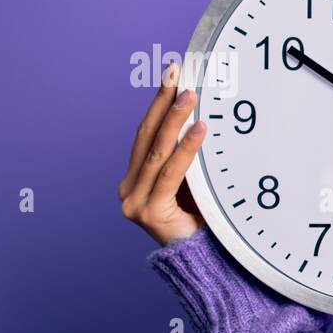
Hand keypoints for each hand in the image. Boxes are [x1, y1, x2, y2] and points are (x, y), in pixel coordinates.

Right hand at [119, 61, 206, 245]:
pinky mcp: (148, 210)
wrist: (203, 261)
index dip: (159, 103)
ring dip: (174, 118)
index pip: (147, 133)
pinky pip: (171, 172)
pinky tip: (200, 129)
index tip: (172, 74)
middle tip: (176, 71)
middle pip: (147, 135)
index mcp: (136, 179)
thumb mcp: (194, 183)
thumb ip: (188, 158)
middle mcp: (129, 188)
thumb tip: (202, 117)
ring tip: (189, 94)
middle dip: (162, 100)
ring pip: (156, 150)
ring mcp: (134, 200)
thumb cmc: (202, 221)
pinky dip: (187, 148)